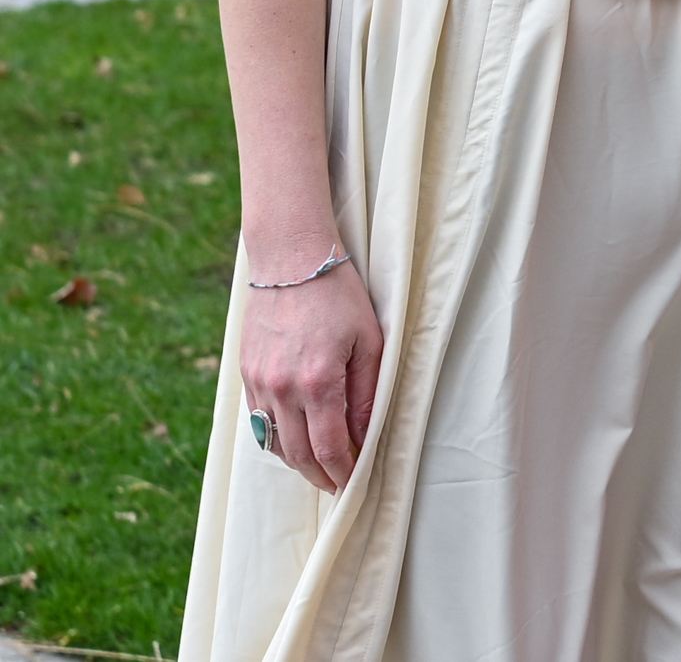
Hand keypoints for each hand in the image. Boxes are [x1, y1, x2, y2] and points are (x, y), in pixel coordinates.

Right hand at [239, 255, 381, 493]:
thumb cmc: (340, 295)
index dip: (342, 472)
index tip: (354, 484)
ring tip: (320, 468)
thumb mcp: (369, 339)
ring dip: (297, 461)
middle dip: (320, 475)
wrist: (290, 259)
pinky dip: (277, 437)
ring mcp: (258, 383)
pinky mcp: (246, 374)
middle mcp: (282, 389)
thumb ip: (368, 391)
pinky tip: (295, 438)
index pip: (328, 447)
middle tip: (338, 486)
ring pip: (274, 441)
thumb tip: (366, 434)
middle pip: (298, 454)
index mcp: (318, 381)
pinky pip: (259, 420)